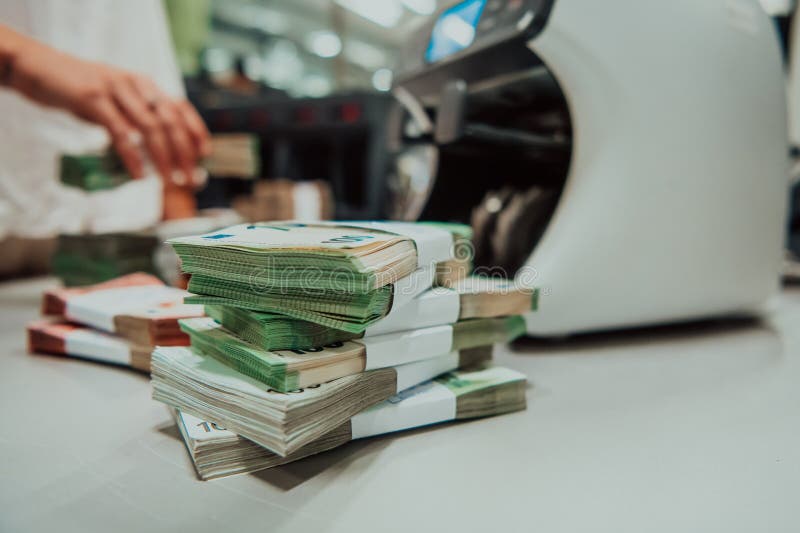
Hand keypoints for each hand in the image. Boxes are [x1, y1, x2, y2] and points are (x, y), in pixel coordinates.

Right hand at [7, 38, 210, 186]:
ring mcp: (115, 89)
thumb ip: (134, 117)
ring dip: (164, 158)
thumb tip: (155, 148)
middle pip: (170, 120)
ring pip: (150, 127)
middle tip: (190, 178)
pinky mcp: (93, 99)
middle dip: (184, 152)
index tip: (205, 154)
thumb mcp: (115, 99)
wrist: (39, 67)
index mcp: (144, 84)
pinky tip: (140, 175)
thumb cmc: (80, 89)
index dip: (196, 130)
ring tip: (171, 181)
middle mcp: (135, 84)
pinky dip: (133, 156)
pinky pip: (120, 132)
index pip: (180, 106)